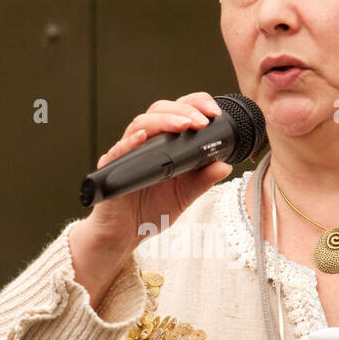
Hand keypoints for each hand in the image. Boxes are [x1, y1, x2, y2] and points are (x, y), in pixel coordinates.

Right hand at [82, 91, 233, 255]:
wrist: (125, 234)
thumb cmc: (150, 210)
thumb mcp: (184, 195)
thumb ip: (203, 180)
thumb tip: (225, 166)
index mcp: (164, 144)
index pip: (178, 112)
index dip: (196, 105)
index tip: (214, 112)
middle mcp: (145, 143)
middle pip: (159, 110)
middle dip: (183, 110)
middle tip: (202, 121)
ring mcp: (127, 153)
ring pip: (141, 123)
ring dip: (164, 121)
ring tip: (183, 126)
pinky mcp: (113, 167)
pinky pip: (119, 149)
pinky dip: (131, 141)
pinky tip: (142, 138)